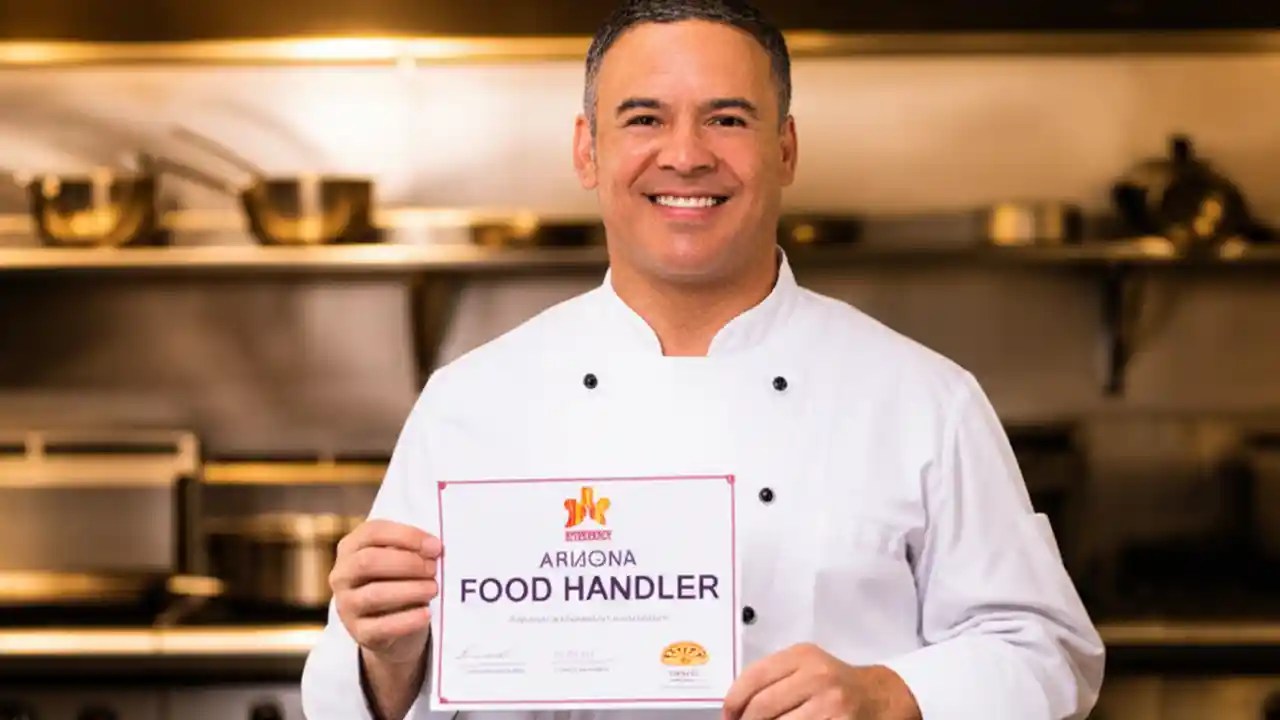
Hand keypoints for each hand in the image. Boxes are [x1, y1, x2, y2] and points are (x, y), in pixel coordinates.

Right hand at [330, 519, 441, 665]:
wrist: (389, 627)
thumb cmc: (396, 580)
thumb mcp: (399, 558)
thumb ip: (410, 548)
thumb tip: (433, 548)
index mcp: (351, 547)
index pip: (374, 532)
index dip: (407, 536)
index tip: (435, 546)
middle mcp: (342, 575)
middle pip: (369, 561)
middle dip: (407, 563)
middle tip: (433, 568)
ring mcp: (346, 605)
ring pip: (374, 594)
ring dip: (410, 589)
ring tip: (433, 589)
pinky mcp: (358, 632)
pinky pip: (381, 627)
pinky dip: (407, 620)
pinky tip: (426, 613)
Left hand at [722, 643, 920, 719]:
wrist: (880, 697)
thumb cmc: (834, 683)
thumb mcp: (806, 667)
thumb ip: (773, 678)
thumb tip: (735, 707)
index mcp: (802, 656)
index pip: (754, 677)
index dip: (733, 702)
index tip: (729, 717)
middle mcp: (817, 676)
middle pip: (762, 707)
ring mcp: (830, 704)